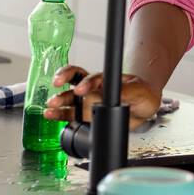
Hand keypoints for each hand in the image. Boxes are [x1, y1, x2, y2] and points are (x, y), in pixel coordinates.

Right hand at [42, 65, 161, 130]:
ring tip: (50, 108)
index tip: (80, 90)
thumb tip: (111, 96)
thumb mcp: (139, 91)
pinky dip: (59, 115)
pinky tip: (51, 116)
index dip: (86, 84)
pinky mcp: (86, 114)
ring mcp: (88, 100)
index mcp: (106, 79)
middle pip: (74, 80)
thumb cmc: (142, 93)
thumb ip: (126, 92)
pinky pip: (70, 113)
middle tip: (57, 90)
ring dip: (59, 101)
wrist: (144, 106)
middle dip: (64, 84)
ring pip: (69, 97)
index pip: (92, 78)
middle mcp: (94, 87)